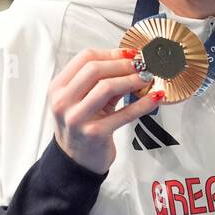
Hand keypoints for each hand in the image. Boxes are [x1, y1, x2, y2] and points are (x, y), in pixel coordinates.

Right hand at [48, 48, 162, 174]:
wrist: (77, 161)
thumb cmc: (83, 126)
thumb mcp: (85, 100)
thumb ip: (103, 81)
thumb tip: (132, 62)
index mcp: (59, 88)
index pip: (84, 58)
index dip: (111, 53)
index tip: (130, 54)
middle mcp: (63, 101)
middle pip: (94, 69)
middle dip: (123, 64)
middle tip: (142, 64)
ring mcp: (77, 118)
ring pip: (107, 87)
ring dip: (132, 79)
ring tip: (147, 77)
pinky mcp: (95, 133)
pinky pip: (125, 113)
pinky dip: (143, 103)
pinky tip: (155, 97)